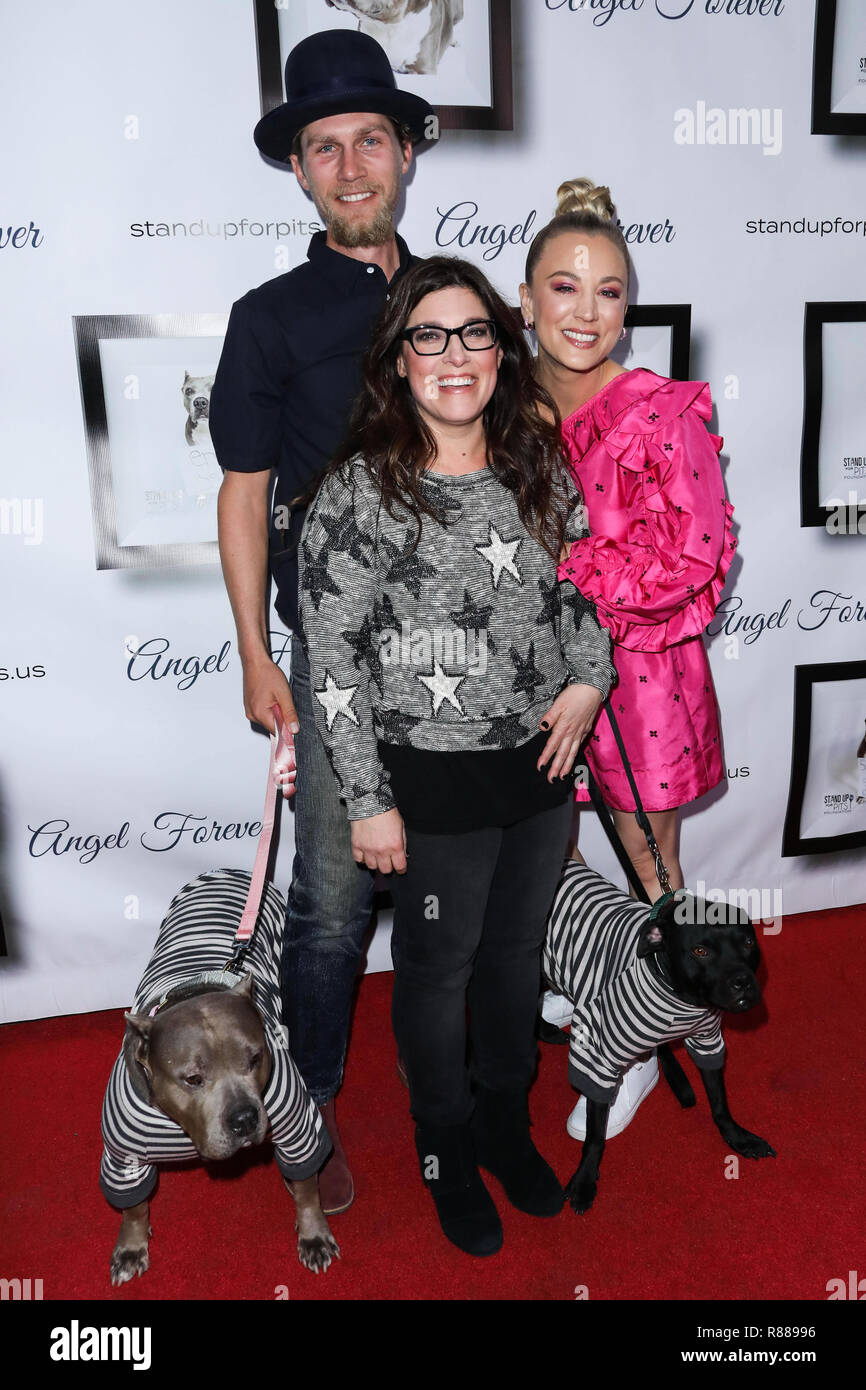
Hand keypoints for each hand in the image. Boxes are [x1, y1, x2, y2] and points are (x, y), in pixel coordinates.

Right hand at [244, 658, 298, 798]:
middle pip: (274, 728)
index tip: (294, 751)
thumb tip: (295, 730)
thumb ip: (289, 713)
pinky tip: (274, 699)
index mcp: (260, 714)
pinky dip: (272, 711)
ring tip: (279, 699)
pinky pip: (265, 715)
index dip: (288, 739)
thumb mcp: (284, 693)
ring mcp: (250, 711)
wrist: (254, 660)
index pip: (277, 734)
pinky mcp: (251, 707)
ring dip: (278, 715)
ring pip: (270, 721)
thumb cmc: (268, 674)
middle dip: (284, 722)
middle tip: (289, 710)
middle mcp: (253, 715)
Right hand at [350, 808, 406, 874]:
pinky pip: (358, 860)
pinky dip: (362, 858)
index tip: (400, 868)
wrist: (371, 803)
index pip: (399, 867)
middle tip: (388, 862)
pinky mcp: (357, 845)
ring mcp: (368, 849)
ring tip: (376, 857)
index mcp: (395, 846)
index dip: (401, 869)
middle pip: (385, 870)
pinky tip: (365, 853)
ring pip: (372, 867)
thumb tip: (403, 855)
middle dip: (388, 867)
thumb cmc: (388, 813)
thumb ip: (402, 843)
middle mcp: (382, 851)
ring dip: (375, 863)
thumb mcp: (401, 827)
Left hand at [537, 683, 603, 781]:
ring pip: (572, 752)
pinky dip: (575, 754)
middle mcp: (572, 732)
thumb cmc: (575, 694)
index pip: (552, 745)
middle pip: (563, 753)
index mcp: (564, 726)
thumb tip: (542, 728)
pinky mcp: (586, 729)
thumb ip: (550, 716)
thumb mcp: (558, 703)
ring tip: (562, 776)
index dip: (546, 757)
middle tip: (551, 779)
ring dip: (567, 765)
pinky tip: (572, 758)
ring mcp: (580, 731)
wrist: (593, 688)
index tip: (540, 767)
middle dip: (556, 767)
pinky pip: (579, 745)